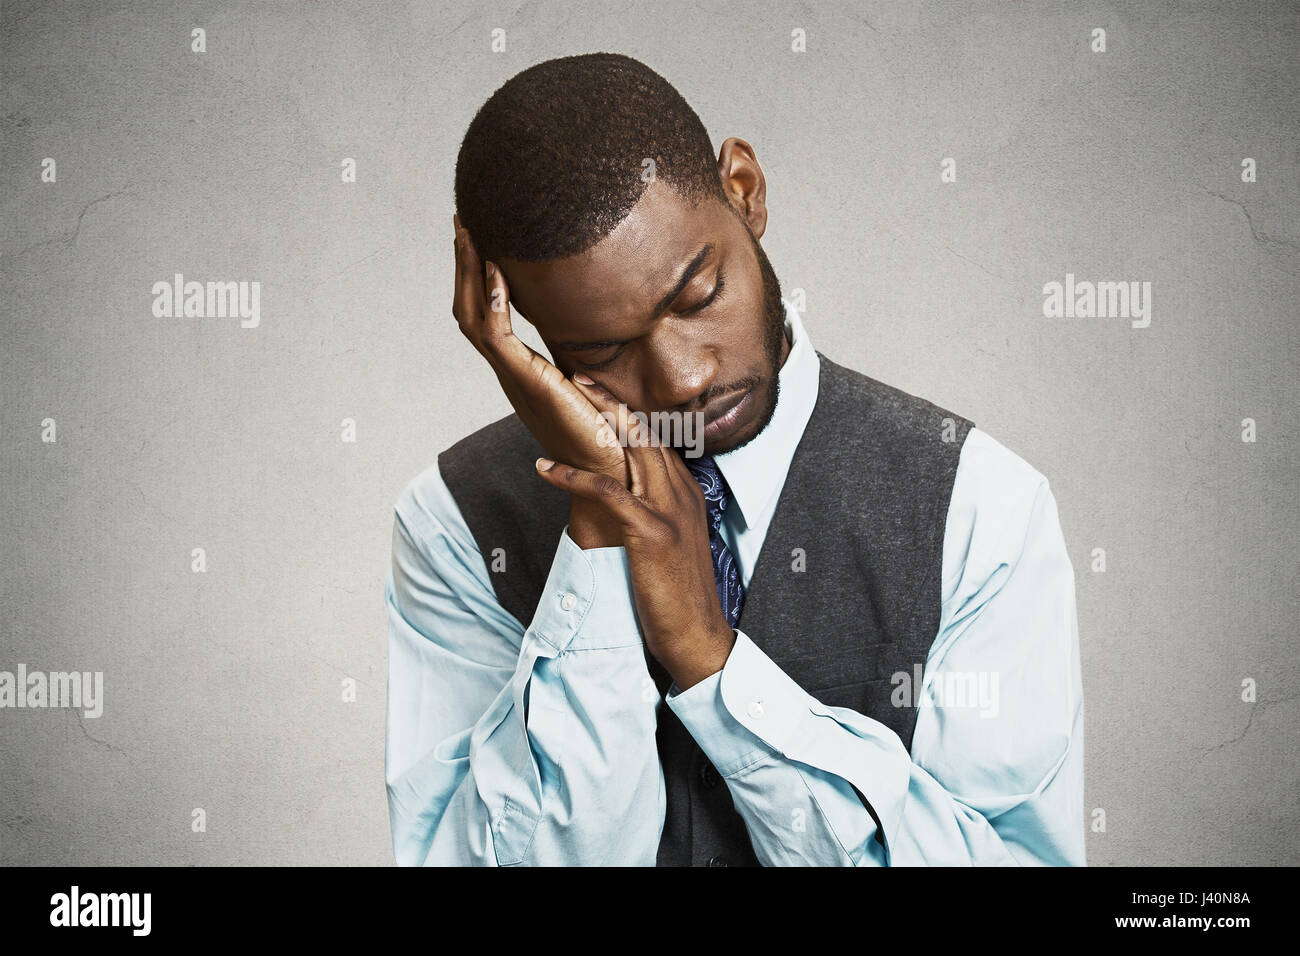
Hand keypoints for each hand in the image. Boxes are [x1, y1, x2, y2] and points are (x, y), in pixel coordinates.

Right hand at [452, 215, 624, 545]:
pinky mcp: (530, 385)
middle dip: (466, 265)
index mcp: (524, 371)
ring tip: (470, 234)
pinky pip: (498, 339)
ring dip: (471, 275)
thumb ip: (591, 358)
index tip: (481, 240)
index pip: (489, 316)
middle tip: (464, 222)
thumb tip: (606, 326)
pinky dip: (494, 304)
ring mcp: (516, 379)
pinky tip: (497, 273)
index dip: (480, 278)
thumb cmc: (613, 436)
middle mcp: (512, 373)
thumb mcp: (599, 383)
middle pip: (471, 311)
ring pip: (476, 319)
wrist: (612, 474)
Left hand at [532, 406, 736, 689]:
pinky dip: (574, 476)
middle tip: (578, 374)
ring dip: (596, 419)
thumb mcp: (671, 544)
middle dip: (611, 400)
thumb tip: (623, 499)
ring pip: (633, 449)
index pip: (656, 440)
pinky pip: (608, 492)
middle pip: (645, 432)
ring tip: (566, 398)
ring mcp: (669, 511)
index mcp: (687, 494)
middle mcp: (682, 494)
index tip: (599, 391)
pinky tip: (545, 468)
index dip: (627, 412)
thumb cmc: (679, 596)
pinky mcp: (651, 533)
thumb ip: (654, 513)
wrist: (698, 636)